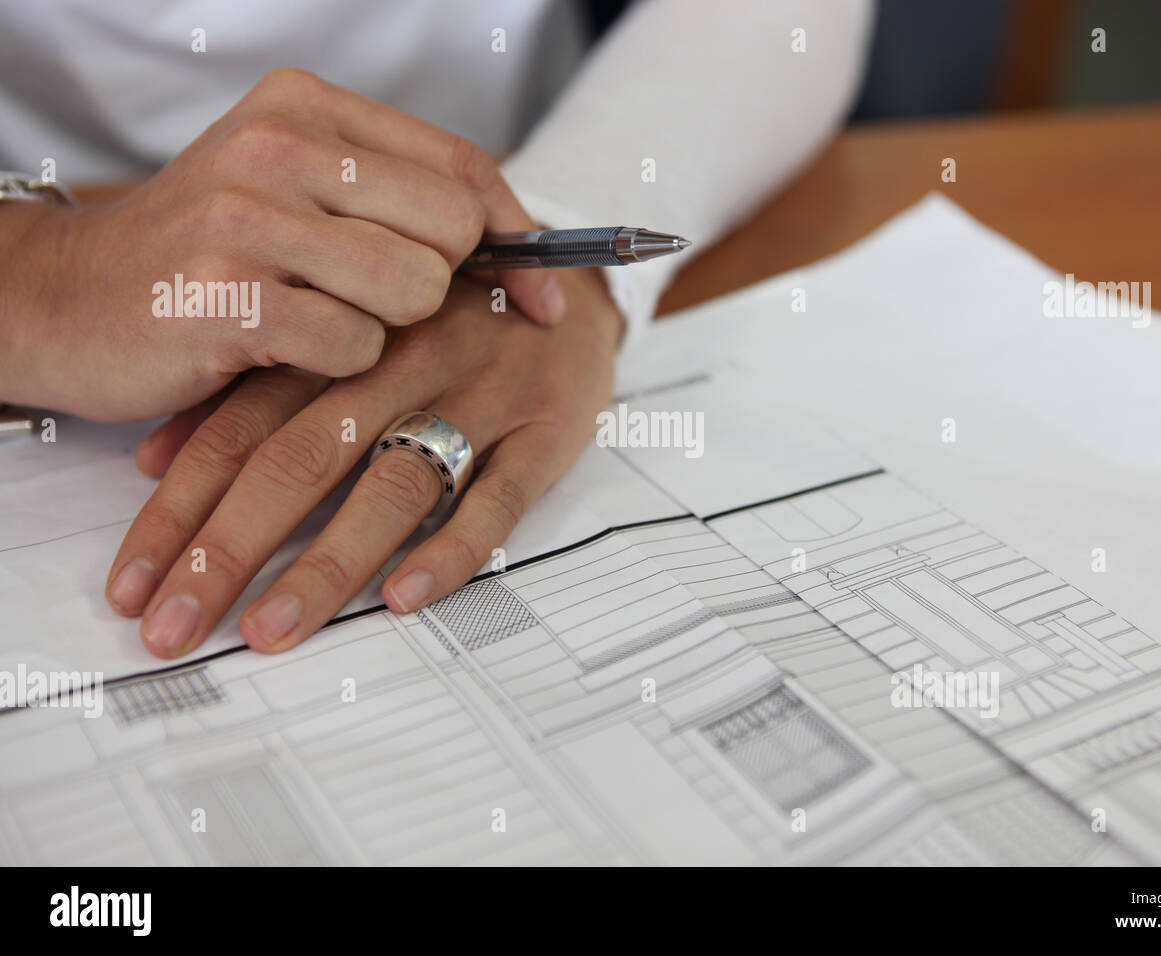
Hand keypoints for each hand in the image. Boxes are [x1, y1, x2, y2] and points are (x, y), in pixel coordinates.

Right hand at [0, 68, 563, 421]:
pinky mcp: (229, 294)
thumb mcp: (294, 197)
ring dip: (379, 327)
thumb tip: (527, 258)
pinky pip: (355, 346)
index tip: (545, 300)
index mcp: (308, 109)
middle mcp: (280, 144)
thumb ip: (396, 203)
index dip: (519, 238)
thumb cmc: (203, 256)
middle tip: (363, 302)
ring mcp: (250, 215)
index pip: (462, 168)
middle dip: (430, 287)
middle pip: (451, 231)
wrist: (66, 300)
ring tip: (312, 319)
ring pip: (412, 289)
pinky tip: (277, 349)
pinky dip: (331, 365)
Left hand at [104, 270, 619, 657]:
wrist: (569, 281)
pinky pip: (501, 496)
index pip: (242, 426)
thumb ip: (256, 389)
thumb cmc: (442, 316)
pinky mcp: (546, 430)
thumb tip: (155, 460)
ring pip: (395, 483)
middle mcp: (403, 363)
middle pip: (302, 459)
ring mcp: (478, 397)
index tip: (134, 586)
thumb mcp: (342, 333)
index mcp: (342, 339)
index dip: (181, 508)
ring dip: (329, 563)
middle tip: (175, 626)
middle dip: (229, 549)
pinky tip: (406, 597)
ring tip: (271, 632)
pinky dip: (454, 546)